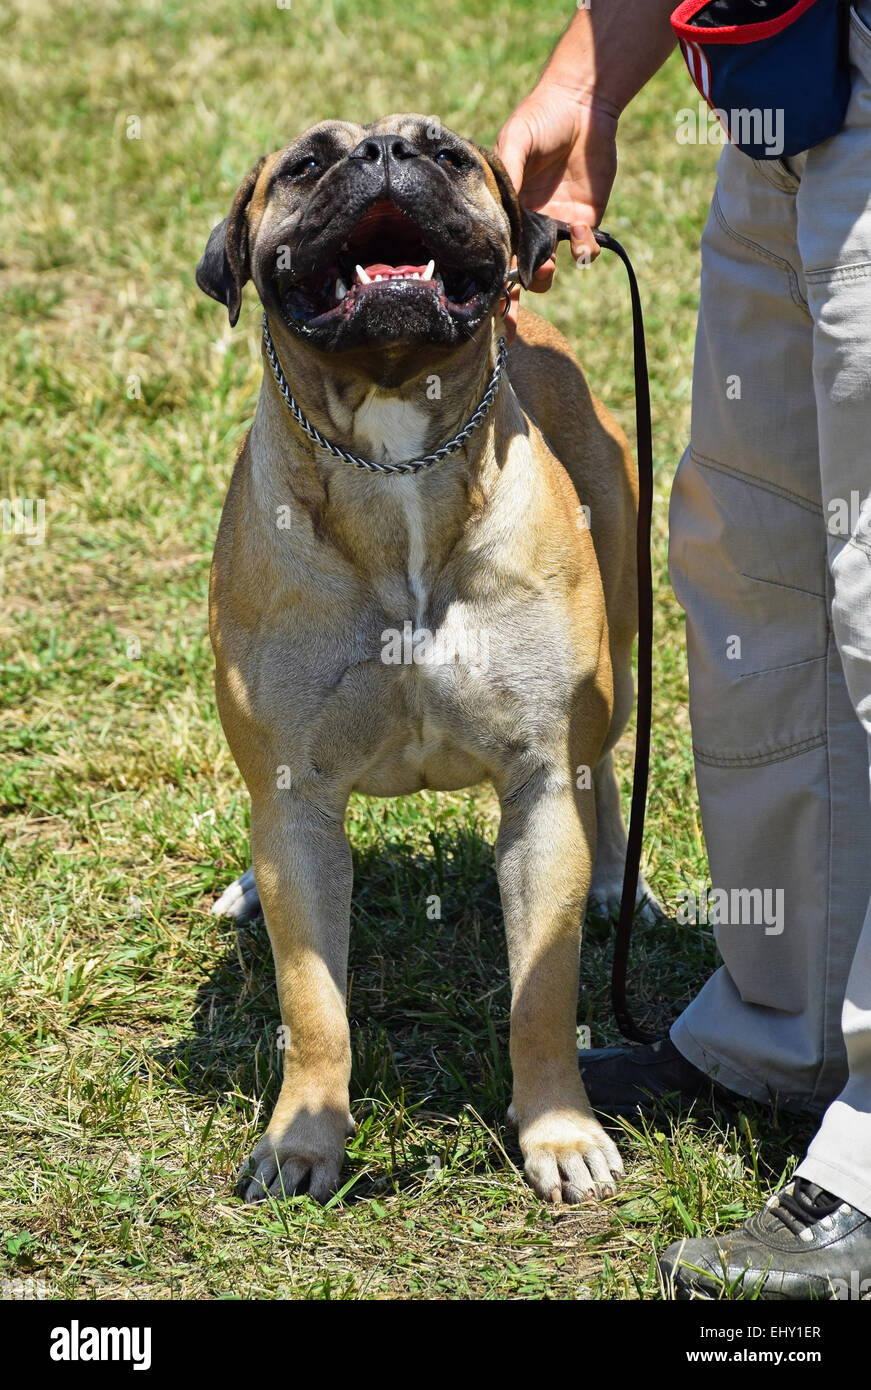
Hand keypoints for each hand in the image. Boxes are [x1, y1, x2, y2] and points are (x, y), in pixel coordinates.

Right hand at [496, 86, 617, 340]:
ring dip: (544, 276)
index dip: (487, 279)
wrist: (583, 103)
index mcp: (502, 210)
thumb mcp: (514, 141)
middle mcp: (525, 224)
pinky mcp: (583, 222)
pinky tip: (578, 232)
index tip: (485, 301)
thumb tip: (500, 220)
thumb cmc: (541, 117)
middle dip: (513, 298)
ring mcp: (553, 226)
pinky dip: (582, 250)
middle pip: (514, 272)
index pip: (490, 251)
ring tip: (547, 267)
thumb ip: (508, 177)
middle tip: (511, 313)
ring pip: (546, 269)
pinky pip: (583, 251)